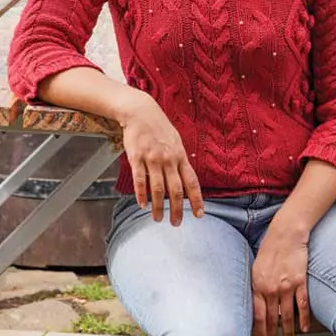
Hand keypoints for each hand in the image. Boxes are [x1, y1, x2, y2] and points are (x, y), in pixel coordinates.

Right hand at [116, 90, 203, 224]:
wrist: (141, 112)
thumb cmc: (160, 129)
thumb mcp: (176, 143)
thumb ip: (180, 161)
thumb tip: (186, 181)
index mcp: (181, 157)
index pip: (192, 182)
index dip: (196, 200)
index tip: (199, 215)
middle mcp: (169, 160)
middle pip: (175, 190)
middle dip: (177, 209)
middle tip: (176, 223)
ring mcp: (152, 159)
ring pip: (157, 188)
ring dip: (158, 207)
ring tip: (158, 219)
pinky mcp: (136, 157)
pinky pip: (139, 179)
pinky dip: (141, 194)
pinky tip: (141, 205)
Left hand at [252, 219, 311, 335]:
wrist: (285, 235)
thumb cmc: (270, 250)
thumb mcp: (256, 269)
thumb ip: (257, 287)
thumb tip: (258, 304)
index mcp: (258, 286)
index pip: (257, 315)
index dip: (258, 331)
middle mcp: (270, 289)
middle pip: (271, 319)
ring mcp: (286, 286)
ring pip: (286, 315)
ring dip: (287, 332)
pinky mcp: (300, 282)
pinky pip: (302, 304)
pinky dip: (304, 318)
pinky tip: (304, 328)